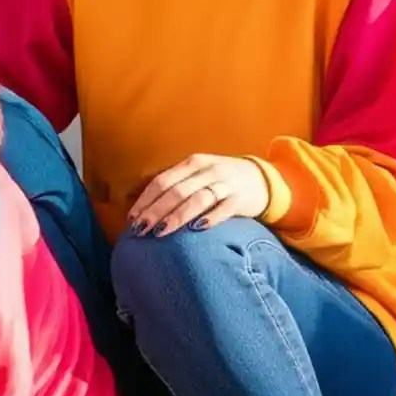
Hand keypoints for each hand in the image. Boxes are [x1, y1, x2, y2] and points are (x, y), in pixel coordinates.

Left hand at [128, 154, 269, 236]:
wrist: (263, 179)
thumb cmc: (221, 181)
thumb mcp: (199, 174)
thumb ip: (176, 185)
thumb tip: (144, 210)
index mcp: (193, 163)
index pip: (162, 181)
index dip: (145, 200)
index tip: (132, 219)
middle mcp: (208, 171)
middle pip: (176, 191)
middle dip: (155, 211)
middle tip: (140, 230)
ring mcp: (225, 184)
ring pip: (196, 199)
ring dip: (176, 216)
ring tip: (161, 232)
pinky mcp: (241, 200)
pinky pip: (224, 209)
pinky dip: (210, 218)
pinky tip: (196, 229)